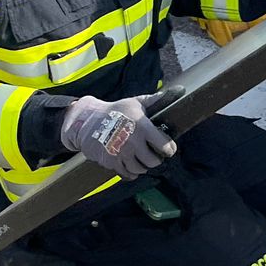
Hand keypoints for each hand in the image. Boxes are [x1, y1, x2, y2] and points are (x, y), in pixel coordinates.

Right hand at [60, 93, 175, 177]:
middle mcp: (133, 142)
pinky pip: (127, 174)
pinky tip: (130, 164)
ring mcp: (121, 154)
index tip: (167, 148)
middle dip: (156, 159)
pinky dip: (131, 172)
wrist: (86, 121)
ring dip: (143, 165)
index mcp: (142, 127)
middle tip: (153, 154)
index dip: (169, 149)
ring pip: (140, 169)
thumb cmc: (114, 110)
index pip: (165, 146)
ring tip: (141, 158)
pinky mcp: (111, 162)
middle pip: (154, 162)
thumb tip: (179, 91)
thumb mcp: (135, 103)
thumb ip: (156, 100)